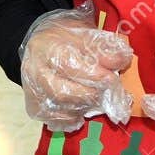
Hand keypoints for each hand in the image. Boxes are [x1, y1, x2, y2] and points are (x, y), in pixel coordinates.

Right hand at [20, 3, 133, 131]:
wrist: (39, 47)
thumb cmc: (64, 40)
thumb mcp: (83, 34)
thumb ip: (102, 47)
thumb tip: (122, 60)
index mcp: (46, 47)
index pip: (69, 65)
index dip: (94, 75)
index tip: (112, 78)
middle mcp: (34, 71)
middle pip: (62, 92)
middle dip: (91, 95)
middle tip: (108, 92)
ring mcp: (32, 91)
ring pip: (59, 109)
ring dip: (84, 107)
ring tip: (97, 100)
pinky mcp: (35, 107)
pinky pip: (55, 120)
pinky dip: (73, 118)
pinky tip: (82, 111)